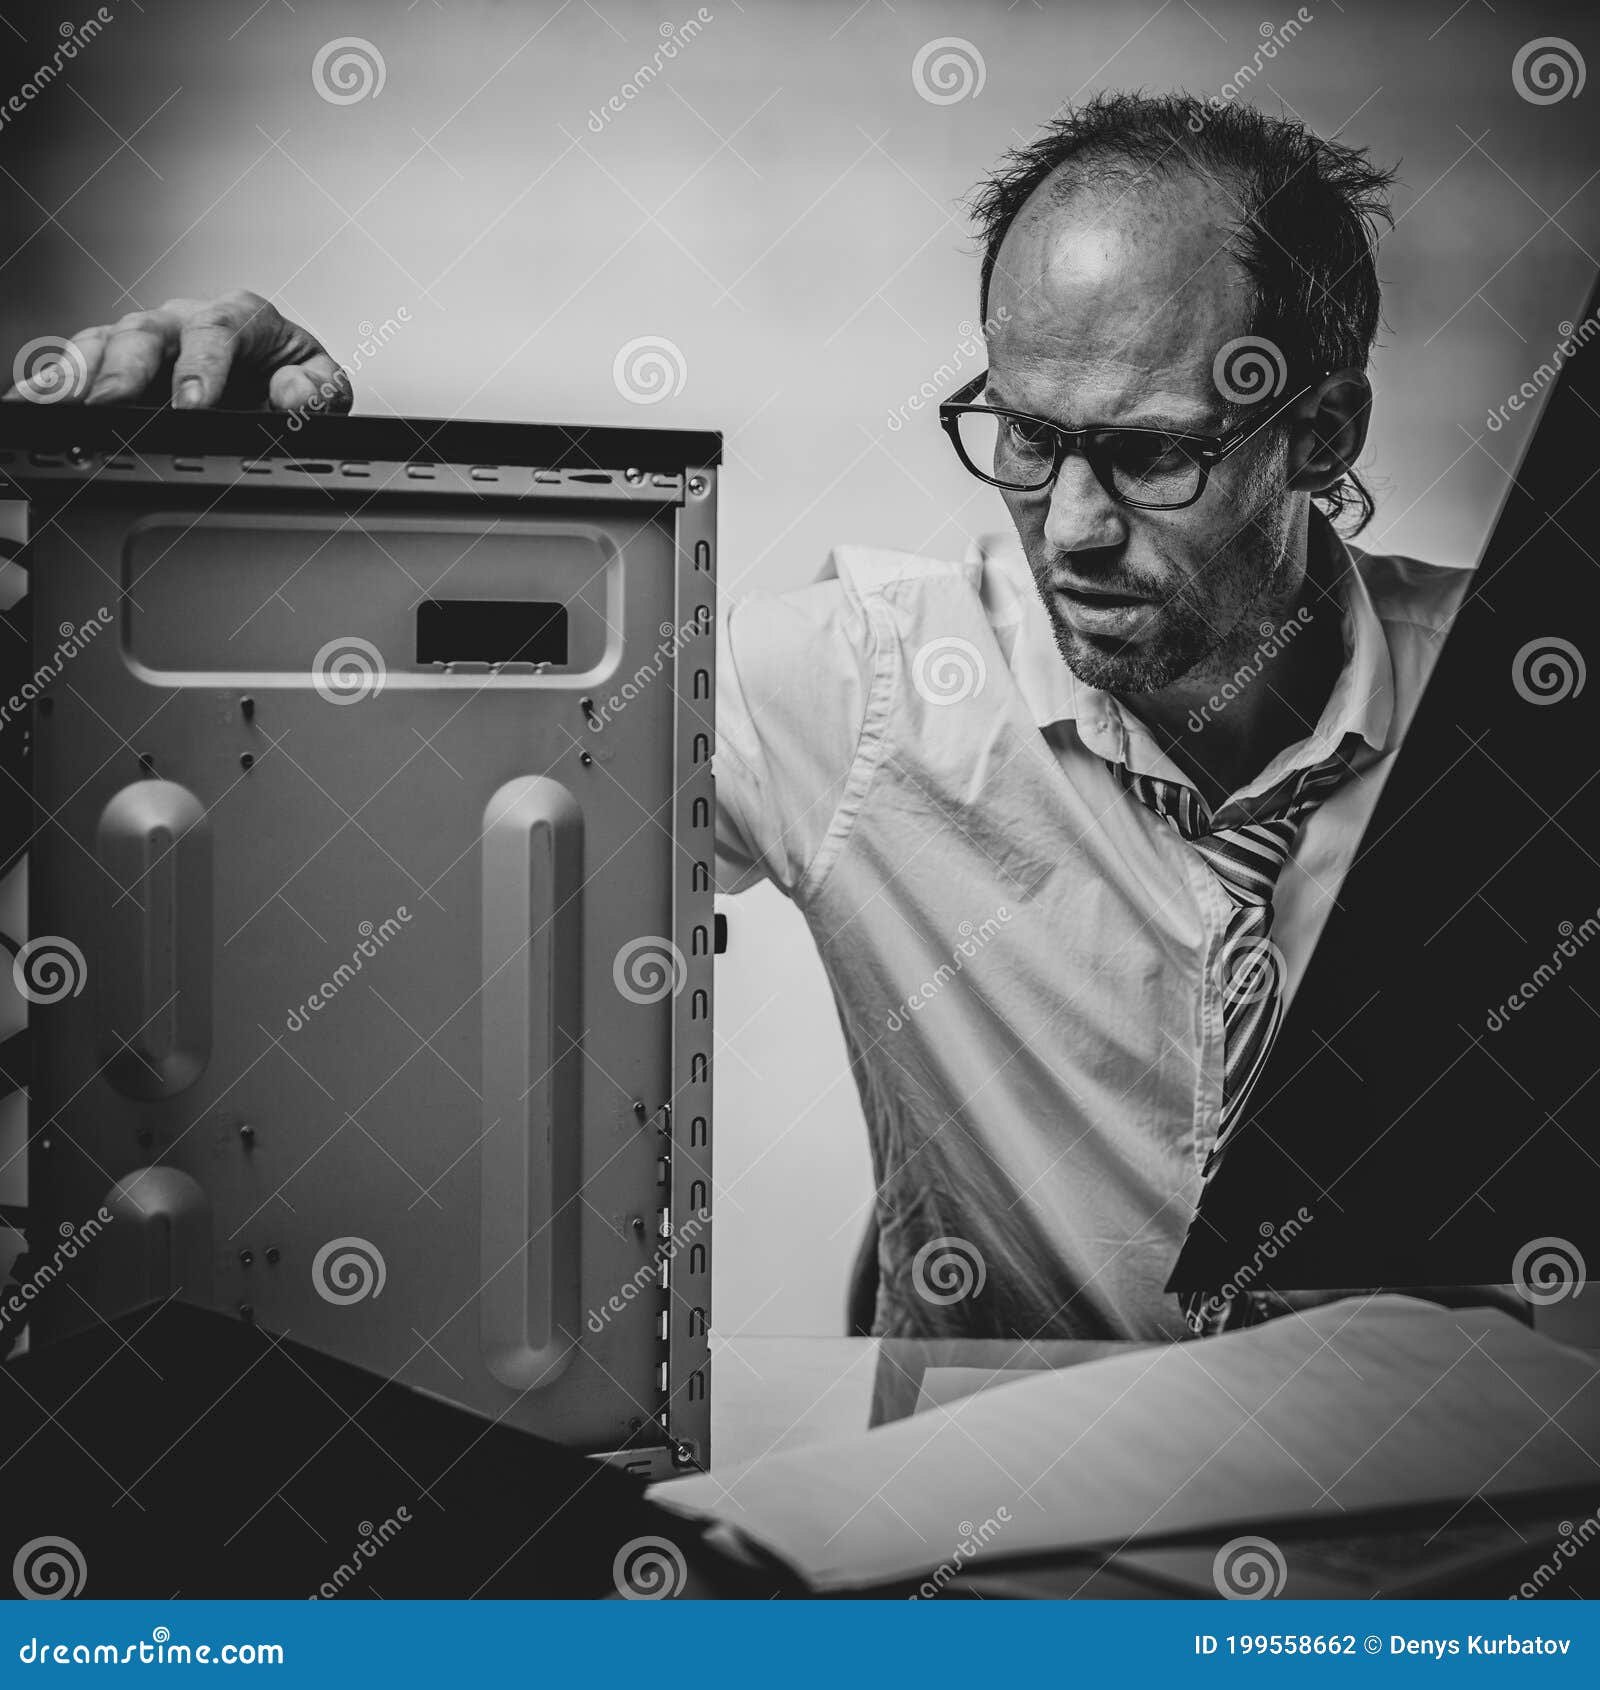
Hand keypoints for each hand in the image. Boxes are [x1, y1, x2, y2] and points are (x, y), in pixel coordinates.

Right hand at [4, 290, 351, 414]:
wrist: (275, 387)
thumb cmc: (292, 382)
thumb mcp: (322, 388)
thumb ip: (319, 391)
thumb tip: (294, 392)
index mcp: (243, 319)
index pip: (219, 331)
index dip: (203, 365)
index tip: (193, 403)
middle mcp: (187, 320)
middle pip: (149, 331)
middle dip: (127, 367)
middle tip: (111, 402)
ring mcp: (149, 340)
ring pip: (105, 342)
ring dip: (79, 373)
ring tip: (56, 402)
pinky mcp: (119, 360)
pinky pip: (80, 363)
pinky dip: (54, 382)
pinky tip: (30, 400)